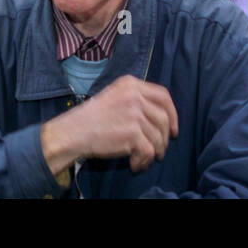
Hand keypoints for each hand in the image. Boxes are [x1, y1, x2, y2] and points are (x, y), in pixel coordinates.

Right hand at [41, 75, 178, 174]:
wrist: (75, 131)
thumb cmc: (92, 117)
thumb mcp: (115, 96)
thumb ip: (136, 99)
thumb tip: (162, 117)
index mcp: (131, 84)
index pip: (163, 95)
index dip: (172, 112)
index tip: (173, 128)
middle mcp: (135, 96)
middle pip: (164, 117)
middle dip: (166, 136)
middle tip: (161, 149)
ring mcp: (134, 114)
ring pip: (158, 136)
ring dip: (155, 151)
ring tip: (145, 159)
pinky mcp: (132, 133)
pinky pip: (149, 150)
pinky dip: (144, 160)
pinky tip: (136, 164)